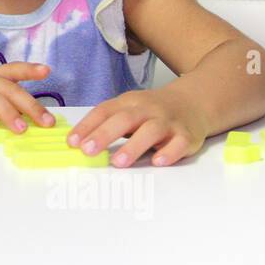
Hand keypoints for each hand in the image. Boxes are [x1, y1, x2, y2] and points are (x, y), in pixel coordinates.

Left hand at [68, 88, 208, 166]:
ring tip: (118, 162)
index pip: (104, 111)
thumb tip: (78, 143)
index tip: (72, 142)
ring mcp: (168, 122)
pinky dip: (169, 152)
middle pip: (125, 119)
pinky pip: (179, 143)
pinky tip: (158, 161)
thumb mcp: (128, 109)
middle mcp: (147, 110)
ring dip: (133, 146)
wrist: (193, 102)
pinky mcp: (186, 135)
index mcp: (128, 103)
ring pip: (151, 131)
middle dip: (104, 134)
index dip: (87, 126)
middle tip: (88, 151)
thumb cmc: (152, 111)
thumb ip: (107, 123)